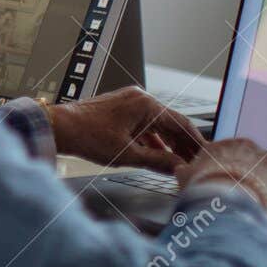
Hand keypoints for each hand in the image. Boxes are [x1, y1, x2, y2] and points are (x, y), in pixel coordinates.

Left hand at [47, 86, 203, 171]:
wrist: (59, 127)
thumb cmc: (87, 137)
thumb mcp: (127, 154)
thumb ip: (158, 161)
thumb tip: (180, 168)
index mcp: (145, 105)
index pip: (182, 124)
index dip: (197, 142)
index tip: (208, 155)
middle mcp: (139, 98)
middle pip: (171, 123)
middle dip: (184, 144)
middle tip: (197, 162)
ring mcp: (129, 102)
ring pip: (158, 124)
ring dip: (169, 143)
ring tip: (181, 161)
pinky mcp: (120, 109)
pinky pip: (144, 124)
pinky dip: (153, 139)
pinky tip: (159, 154)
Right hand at [173, 137, 266, 212]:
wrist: (224, 195)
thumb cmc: (205, 187)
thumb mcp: (187, 177)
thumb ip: (187, 173)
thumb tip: (181, 172)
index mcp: (226, 146)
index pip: (237, 150)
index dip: (240, 165)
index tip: (239, 176)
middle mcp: (250, 148)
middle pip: (262, 154)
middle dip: (263, 169)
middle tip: (260, 185)